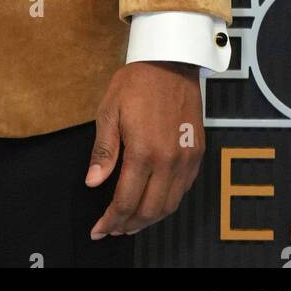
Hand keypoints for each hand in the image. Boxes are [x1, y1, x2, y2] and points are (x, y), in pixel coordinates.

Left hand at [85, 61, 203, 240]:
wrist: (170, 60)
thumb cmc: (136, 82)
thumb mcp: (109, 111)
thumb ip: (103, 151)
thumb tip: (93, 182)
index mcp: (143, 151)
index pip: (125, 199)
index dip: (111, 220)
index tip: (99, 230)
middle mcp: (169, 161)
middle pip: (150, 210)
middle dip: (129, 225)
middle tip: (114, 230)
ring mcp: (186, 159)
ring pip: (170, 204)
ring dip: (150, 219)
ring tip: (132, 223)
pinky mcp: (197, 153)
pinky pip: (184, 189)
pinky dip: (168, 203)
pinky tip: (155, 202)